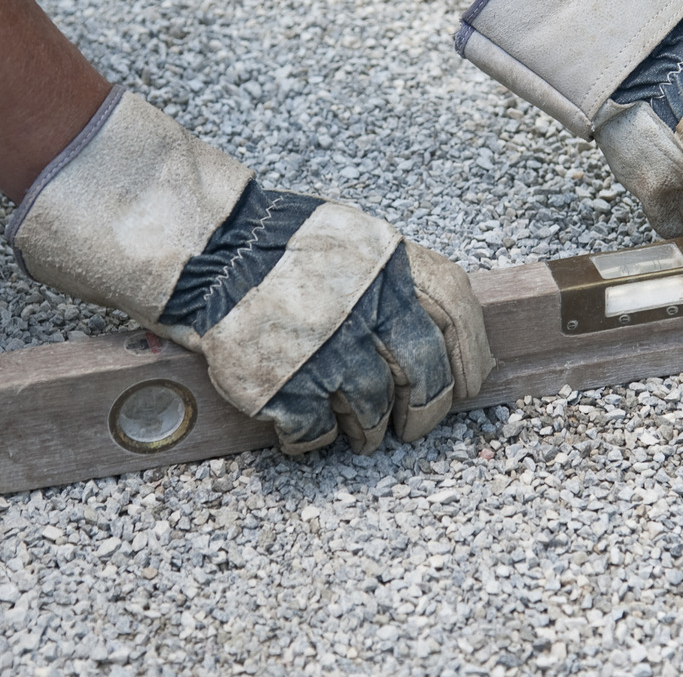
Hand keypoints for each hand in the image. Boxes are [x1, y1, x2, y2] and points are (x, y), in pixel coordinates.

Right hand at [9, 88, 491, 452]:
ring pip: (372, 413)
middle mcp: (365, 310)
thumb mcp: (359, 242)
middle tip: (415, 422)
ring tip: (358, 428)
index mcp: (390, 268)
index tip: (471, 382)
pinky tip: (308, 428)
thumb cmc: (286, 250)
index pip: (458, 314)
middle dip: (427, 410)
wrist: (210, 256)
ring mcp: (325, 353)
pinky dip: (316, 439)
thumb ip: (402, 281)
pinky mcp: (283, 389)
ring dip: (369, 430)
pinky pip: (316, 433)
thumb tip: (448, 335)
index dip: (472, 355)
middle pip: (424, 377)